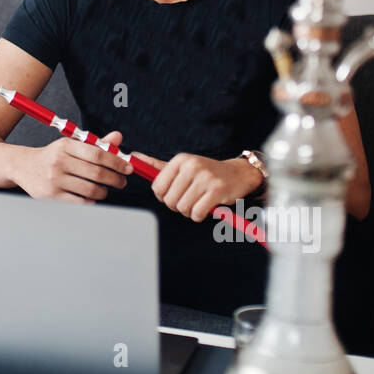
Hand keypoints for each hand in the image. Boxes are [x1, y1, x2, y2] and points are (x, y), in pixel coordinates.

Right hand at [12, 132, 130, 202]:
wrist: (23, 166)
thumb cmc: (52, 156)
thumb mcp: (71, 144)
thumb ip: (96, 143)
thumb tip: (118, 138)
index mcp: (66, 145)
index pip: (98, 153)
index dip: (117, 162)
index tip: (128, 168)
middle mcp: (59, 161)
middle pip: (97, 173)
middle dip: (115, 179)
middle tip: (122, 181)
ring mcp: (54, 180)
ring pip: (90, 190)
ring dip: (104, 192)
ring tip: (106, 189)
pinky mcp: (51, 196)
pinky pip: (80, 202)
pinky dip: (91, 201)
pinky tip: (92, 197)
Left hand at [136, 152, 262, 221]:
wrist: (238, 174)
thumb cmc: (206, 173)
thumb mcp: (183, 166)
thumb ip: (158, 165)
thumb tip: (134, 158)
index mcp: (181, 160)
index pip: (157, 187)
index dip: (164, 197)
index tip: (174, 194)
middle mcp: (192, 166)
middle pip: (169, 200)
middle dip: (177, 206)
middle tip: (188, 201)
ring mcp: (205, 178)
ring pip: (183, 208)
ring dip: (189, 211)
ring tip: (198, 203)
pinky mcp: (217, 191)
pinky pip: (197, 213)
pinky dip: (199, 215)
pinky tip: (206, 208)